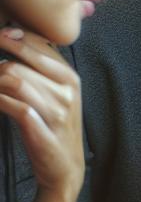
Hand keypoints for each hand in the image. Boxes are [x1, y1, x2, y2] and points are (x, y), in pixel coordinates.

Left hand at [0, 27, 83, 201]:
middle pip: (18, 63)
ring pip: (13, 80)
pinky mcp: (40, 127)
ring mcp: (56, 109)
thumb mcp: (57, 94)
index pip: (38, 44)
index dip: (12, 37)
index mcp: (70, 76)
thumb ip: (42, 68)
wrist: (64, 166)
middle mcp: (67, 89)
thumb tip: (12, 35)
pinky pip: (9, 104)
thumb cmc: (54, 126)